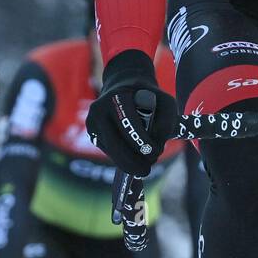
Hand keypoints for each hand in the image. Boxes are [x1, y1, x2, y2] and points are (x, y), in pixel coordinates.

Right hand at [84, 50, 178, 177]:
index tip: (156, 152)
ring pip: (109, 149)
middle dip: (131, 160)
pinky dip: (120, 157)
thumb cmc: (149, 96)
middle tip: (146, 171)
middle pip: (114, 142)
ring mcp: (92, 121)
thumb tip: (156, 145)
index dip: (142, 141)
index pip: (129, 124)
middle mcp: (100, 109)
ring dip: (126, 162)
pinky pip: (107, 149)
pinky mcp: (92, 131)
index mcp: (117, 97)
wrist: (125, 86)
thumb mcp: (165, 102)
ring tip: (142, 169)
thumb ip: (166, 122)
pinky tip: (132, 159)